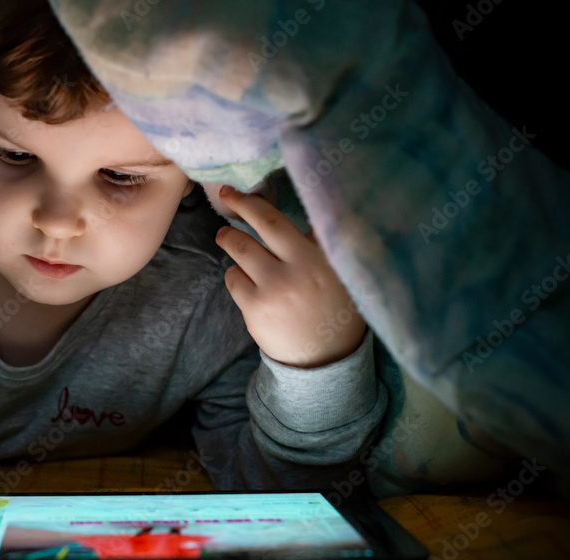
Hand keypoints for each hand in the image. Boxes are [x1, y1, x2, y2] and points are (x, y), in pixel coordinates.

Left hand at [213, 185, 365, 367]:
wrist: (325, 357)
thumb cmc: (334, 308)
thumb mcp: (341, 272)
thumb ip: (323, 242)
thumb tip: (313, 204)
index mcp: (318, 256)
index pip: (279, 220)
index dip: (254, 202)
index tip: (239, 191)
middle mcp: (296, 270)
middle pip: (258, 228)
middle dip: (238, 207)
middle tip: (228, 198)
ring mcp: (273, 290)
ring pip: (240, 251)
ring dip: (230, 240)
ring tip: (227, 237)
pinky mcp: (256, 309)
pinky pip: (234, 279)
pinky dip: (235, 274)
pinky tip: (245, 277)